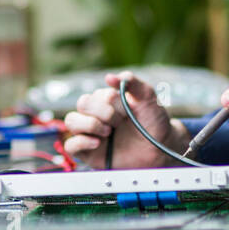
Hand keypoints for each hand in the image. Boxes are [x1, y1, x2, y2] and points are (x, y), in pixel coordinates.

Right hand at [63, 70, 188, 168]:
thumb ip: (133, 83)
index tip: (129, 112)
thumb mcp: (148, 99)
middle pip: (82, 104)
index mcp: (106, 100)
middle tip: (119, 123)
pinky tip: (97, 143)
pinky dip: (81, 142)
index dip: (114, 103)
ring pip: (71, 121)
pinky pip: (70, 145)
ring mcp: (89, 133)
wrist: (158, 151)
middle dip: (104, 113)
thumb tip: (109, 77)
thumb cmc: (153, 123)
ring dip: (90, 125)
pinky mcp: (87, 152)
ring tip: (108, 132)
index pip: (98, 94)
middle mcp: (95, 115)